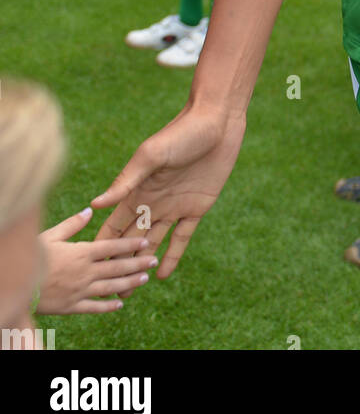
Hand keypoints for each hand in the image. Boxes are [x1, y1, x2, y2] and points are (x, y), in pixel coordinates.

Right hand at [37, 208, 156, 314]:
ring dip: (129, 283)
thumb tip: (90, 210)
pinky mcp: (71, 307)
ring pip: (110, 287)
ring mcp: (79, 291)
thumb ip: (72, 224)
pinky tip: (119, 303)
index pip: (112, 247)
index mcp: (81, 252)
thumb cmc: (31, 256)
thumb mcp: (51, 235)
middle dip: (138, 263)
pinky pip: (93, 307)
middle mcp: (85, 272)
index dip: (130, 244)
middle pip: (117, 267)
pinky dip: (107, 306)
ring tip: (145, 279)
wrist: (14, 285)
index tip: (146, 241)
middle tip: (154, 260)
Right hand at [92, 106, 246, 284]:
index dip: (103, 246)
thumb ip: (126, 181)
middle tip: (108, 292)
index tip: (87, 270)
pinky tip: (163, 274)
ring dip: (142, 263)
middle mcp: (153, 201)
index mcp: (138, 189)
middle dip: (120, 264)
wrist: (217, 121)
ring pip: (154, 242)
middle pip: (132, 239)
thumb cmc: (180, 132)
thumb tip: (95, 204)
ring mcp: (175, 205)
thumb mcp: (151, 155)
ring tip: (130, 292)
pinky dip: (173, 255)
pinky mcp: (197, 207)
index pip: (115, 223)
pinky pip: (182, 236)